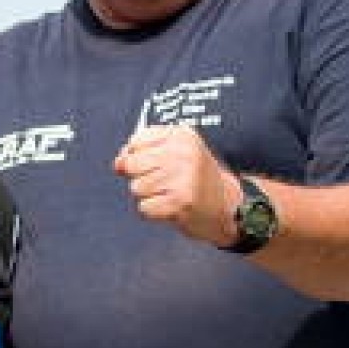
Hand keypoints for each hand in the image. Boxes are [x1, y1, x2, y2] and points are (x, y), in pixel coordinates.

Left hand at [114, 125, 240, 246]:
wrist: (230, 208)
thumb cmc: (196, 179)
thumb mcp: (175, 153)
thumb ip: (142, 151)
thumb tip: (118, 164)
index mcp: (182, 135)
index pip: (135, 142)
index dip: (137, 157)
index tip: (157, 164)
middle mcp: (183, 153)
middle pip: (131, 165)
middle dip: (140, 177)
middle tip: (164, 182)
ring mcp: (183, 178)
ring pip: (136, 188)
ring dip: (149, 196)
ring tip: (171, 194)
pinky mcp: (180, 203)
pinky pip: (144, 208)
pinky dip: (154, 212)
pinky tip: (172, 208)